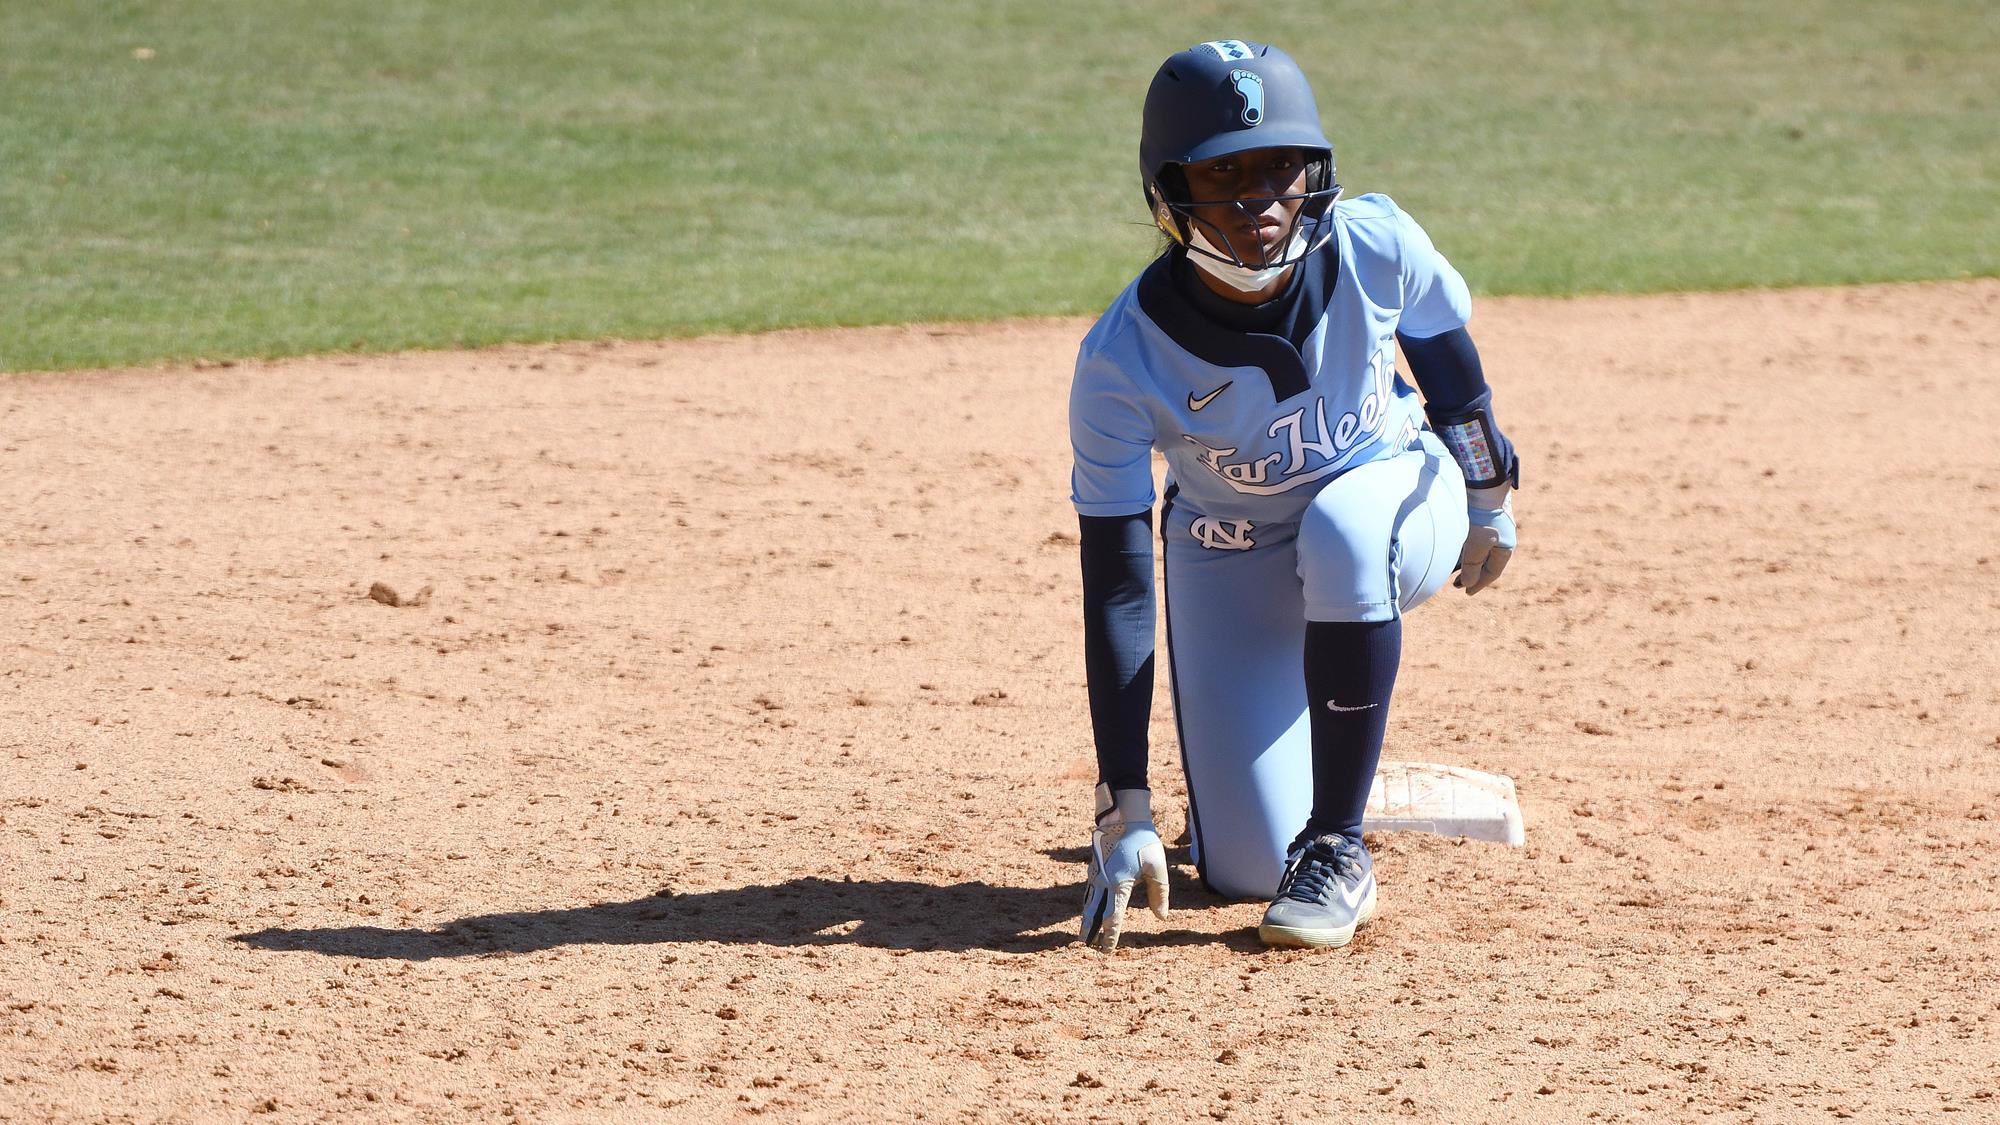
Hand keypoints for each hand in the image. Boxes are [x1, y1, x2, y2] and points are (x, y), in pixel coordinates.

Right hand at [1080, 786, 1168, 952]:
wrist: (1122, 816)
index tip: (1106, 951)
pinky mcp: (1094, 868)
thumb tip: (1161, 917)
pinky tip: (1088, 910)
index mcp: (1119, 885)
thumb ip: (1159, 894)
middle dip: (1090, 932)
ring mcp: (1096, 875)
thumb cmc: (1142, 841)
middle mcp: (1104, 882)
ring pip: (1089, 903)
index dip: (1109, 936)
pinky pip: (1089, 892)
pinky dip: (1087, 905)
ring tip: (1084, 936)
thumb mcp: (1156, 867)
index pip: (1112, 918)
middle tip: (1087, 947)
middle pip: (1094, 913)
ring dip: (1086, 920)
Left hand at [1456, 486, 1515, 594]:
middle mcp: (1502, 536)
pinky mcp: (1482, 513)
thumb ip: (1472, 566)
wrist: (1482, 483)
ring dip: (1469, 558)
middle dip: (1473, 572)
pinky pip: (1475, 536)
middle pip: (1487, 560)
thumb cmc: (1480, 515)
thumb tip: (1468, 584)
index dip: (1479, 583)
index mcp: (1506, 546)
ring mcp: (1493, 524)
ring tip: (1454, 566)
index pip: (1493, 571)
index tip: (1466, 592)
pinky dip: (1467, 545)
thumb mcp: (1475, 545)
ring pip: (1480, 547)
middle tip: (1458, 582)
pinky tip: (1455, 545)